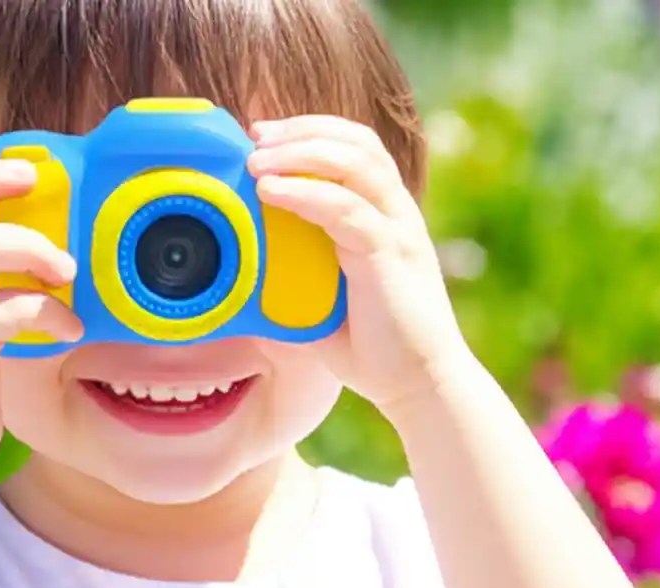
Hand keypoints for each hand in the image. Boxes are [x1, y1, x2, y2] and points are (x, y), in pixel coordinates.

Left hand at [247, 115, 473, 410]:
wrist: (418, 386)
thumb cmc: (372, 347)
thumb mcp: (323, 299)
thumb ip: (294, 272)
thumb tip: (240, 265)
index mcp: (385, 215)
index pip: (356, 148)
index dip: (312, 131)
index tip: (263, 135)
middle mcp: (396, 213)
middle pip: (357, 142)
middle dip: (302, 129)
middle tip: (255, 133)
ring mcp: (397, 230)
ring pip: (355, 163)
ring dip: (300, 152)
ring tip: (256, 158)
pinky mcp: (389, 255)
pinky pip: (346, 209)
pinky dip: (305, 193)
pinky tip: (271, 191)